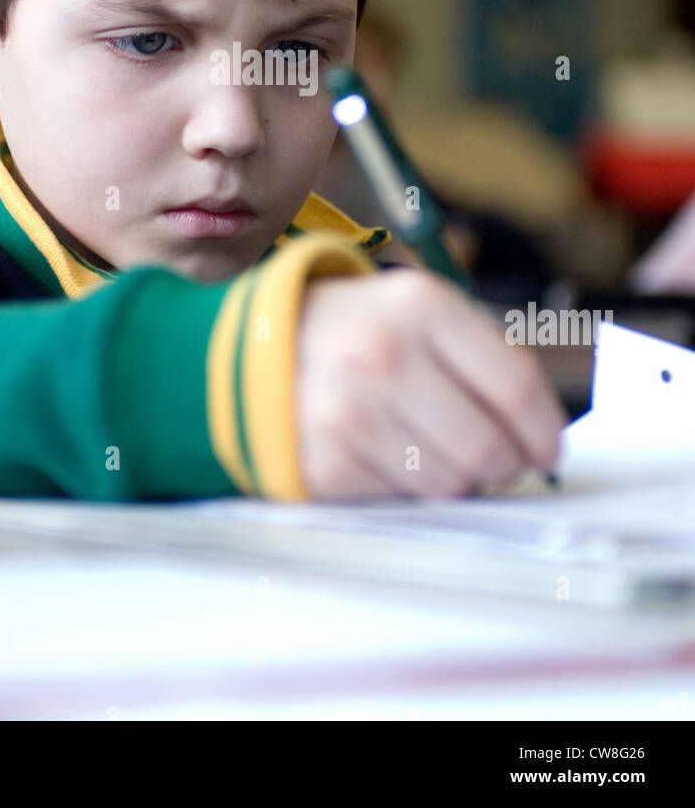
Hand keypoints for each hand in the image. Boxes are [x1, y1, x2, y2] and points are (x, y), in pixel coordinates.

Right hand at [297, 267, 565, 497]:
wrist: (260, 346)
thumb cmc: (364, 333)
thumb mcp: (423, 311)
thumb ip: (488, 361)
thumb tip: (540, 438)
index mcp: (420, 306)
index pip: (514, 387)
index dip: (544, 430)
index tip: (548, 449)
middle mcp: (382, 355)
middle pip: (486, 447)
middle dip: (504, 465)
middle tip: (497, 460)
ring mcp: (348, 413)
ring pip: (449, 485)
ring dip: (456, 480)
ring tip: (432, 449)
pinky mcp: (325, 463)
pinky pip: (401, 501)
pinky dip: (405, 488)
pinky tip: (386, 454)